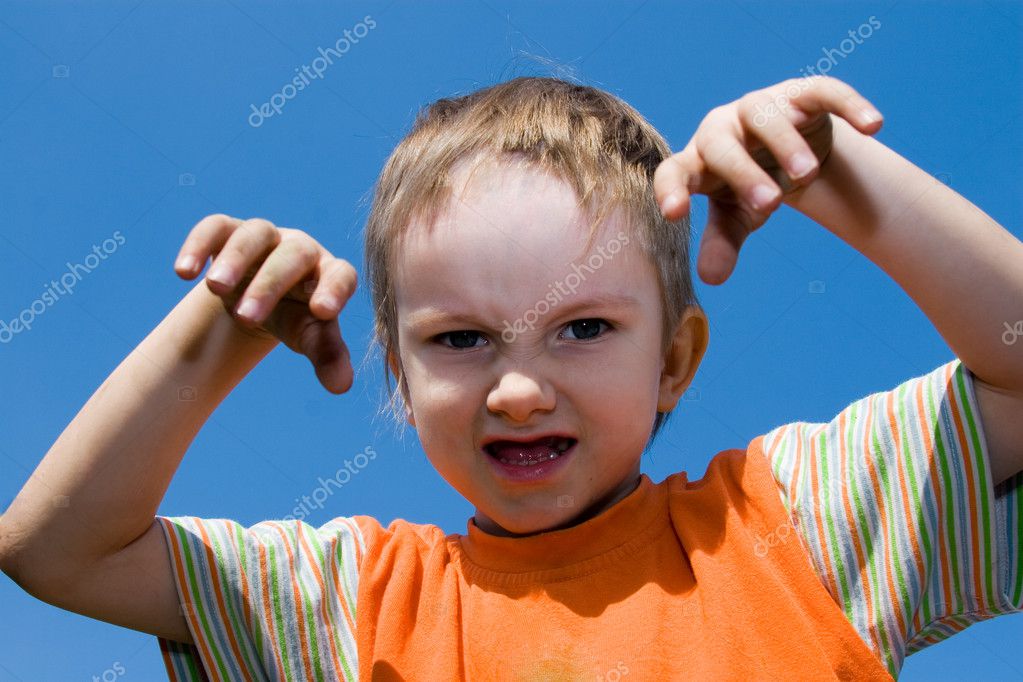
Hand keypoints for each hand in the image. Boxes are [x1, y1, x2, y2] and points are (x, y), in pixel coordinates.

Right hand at [174, 214, 356, 393]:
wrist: (256, 299)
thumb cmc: (293, 319)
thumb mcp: (308, 337)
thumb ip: (326, 356)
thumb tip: (341, 386)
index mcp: (329, 273)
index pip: (341, 275)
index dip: (335, 289)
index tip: (323, 312)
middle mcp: (301, 248)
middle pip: (293, 256)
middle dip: (269, 284)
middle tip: (246, 317)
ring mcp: (266, 236)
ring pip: (254, 236)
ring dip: (234, 260)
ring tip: (215, 288)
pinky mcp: (229, 231)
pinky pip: (214, 228)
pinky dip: (199, 245)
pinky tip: (184, 272)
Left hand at [653, 76, 883, 284]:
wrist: (789, 152)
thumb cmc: (752, 188)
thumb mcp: (738, 218)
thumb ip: (722, 244)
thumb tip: (711, 279)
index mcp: (699, 162)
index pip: (674, 171)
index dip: (671, 189)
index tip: (676, 212)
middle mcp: (722, 128)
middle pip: (720, 144)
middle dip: (743, 173)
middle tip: (770, 204)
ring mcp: (761, 107)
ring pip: (763, 114)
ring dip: (784, 143)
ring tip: (807, 175)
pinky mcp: (802, 93)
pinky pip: (823, 92)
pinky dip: (848, 105)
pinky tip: (873, 127)